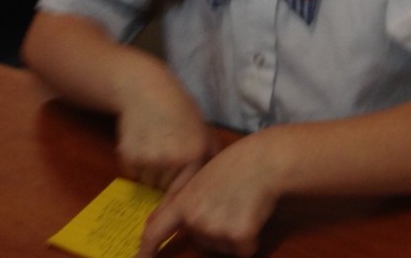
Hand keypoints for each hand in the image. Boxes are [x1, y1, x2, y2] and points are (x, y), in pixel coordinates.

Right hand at [116, 79, 212, 191]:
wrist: (146, 90)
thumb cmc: (178, 109)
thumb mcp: (203, 127)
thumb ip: (211, 154)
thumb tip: (215, 183)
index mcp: (194, 155)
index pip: (186, 192)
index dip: (179, 199)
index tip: (173, 205)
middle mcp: (172, 160)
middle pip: (165, 188)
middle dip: (165, 179)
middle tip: (165, 156)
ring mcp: (149, 159)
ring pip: (147, 183)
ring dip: (149, 173)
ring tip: (154, 147)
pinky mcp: (129, 156)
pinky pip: (132, 174)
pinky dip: (135, 165)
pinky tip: (141, 144)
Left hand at [137, 135, 283, 257]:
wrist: (264, 161)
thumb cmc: (235, 164)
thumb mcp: (199, 176)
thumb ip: (178, 200)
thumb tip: (153, 223)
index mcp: (183, 202)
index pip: (156, 231)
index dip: (146, 250)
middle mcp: (195, 218)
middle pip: (201, 242)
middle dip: (214, 229)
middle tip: (229, 203)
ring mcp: (216, 229)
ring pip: (222, 247)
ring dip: (233, 233)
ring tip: (242, 204)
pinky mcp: (238, 237)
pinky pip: (242, 251)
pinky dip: (250, 239)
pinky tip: (253, 215)